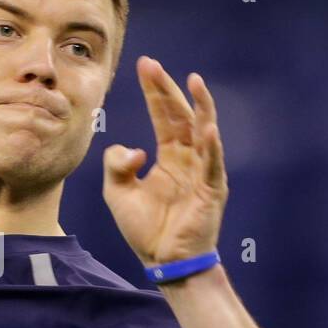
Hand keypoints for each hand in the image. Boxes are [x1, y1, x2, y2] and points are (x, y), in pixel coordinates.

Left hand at [102, 57, 228, 265]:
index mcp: (168, 157)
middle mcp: (188, 158)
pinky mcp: (211, 190)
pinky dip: (211, 146)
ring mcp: (202, 172)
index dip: (154, 92)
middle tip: (153, 65)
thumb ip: (116, 165)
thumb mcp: (117, 192)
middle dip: (167, 90)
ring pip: (203, 132)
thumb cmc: (145, 229)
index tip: (144, 66)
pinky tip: (206, 128)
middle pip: (179, 116)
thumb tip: (133, 149)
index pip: (162, 116)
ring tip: (193, 81)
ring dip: (200, 107)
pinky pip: (212, 164)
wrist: (164, 262)